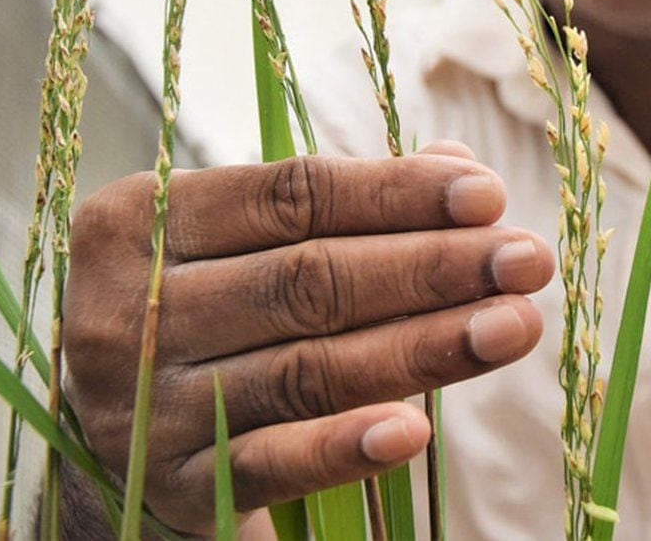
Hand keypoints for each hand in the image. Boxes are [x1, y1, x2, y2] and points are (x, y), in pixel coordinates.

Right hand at [63, 142, 552, 531]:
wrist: (122, 430)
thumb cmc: (210, 308)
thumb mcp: (251, 241)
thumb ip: (348, 202)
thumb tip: (459, 165)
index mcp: (141, 221)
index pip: (291, 196)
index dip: (396, 193)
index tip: (488, 195)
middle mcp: (128, 309)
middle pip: (307, 281)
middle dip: (431, 268)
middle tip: (528, 261)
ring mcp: (144, 405)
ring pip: (305, 370)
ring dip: (423, 348)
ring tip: (514, 326)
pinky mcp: (172, 486)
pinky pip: (270, 464)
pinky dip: (344, 447)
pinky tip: (415, 430)